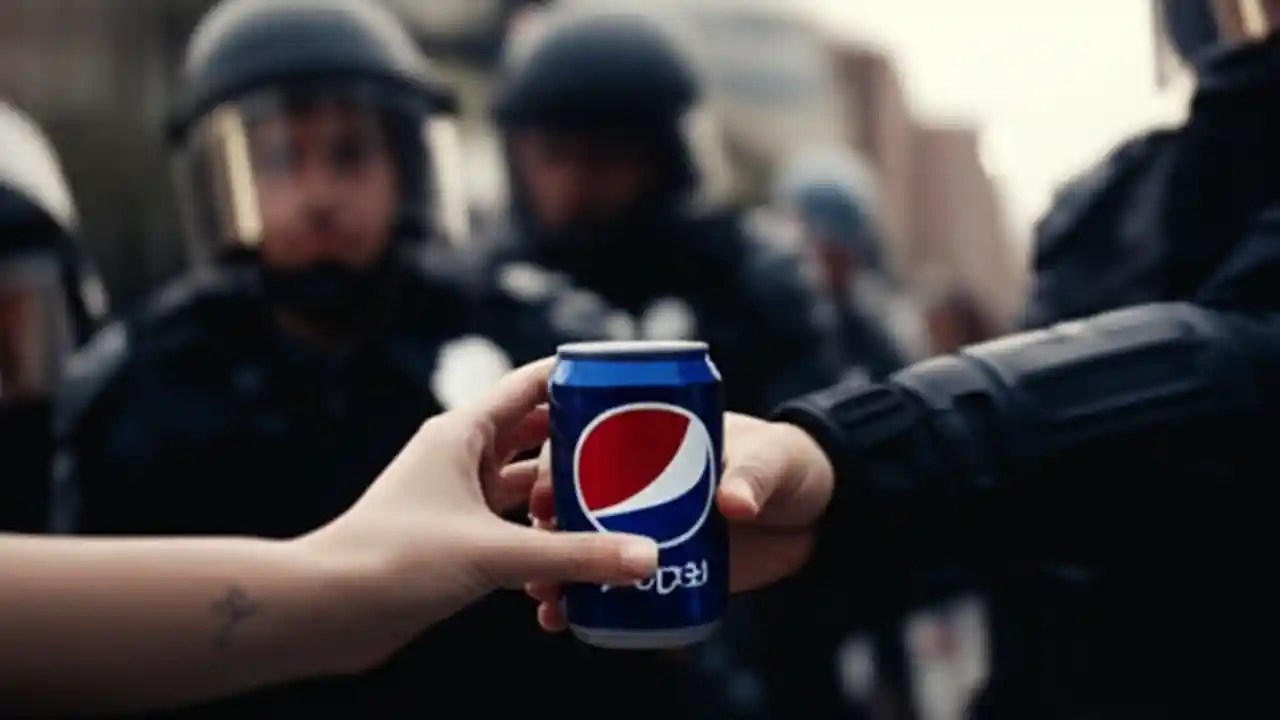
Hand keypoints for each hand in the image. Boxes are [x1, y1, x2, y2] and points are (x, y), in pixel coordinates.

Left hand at [299, 358, 658, 659]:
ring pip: (529, 496)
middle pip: (539, 441)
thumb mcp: (495, 552)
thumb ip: (574, 556)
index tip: (625, 386)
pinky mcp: (456, 541)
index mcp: (463, 433)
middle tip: (635, 469)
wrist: (329, 611)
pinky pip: (514, 538)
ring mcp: (458, 501)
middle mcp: (461, 459)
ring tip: (607, 535)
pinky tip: (561, 590)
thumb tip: (645, 557)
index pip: (531, 385)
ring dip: (563, 517)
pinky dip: (539, 558)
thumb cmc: (393, 559)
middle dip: (584, 458)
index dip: (577, 380)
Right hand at [526, 412, 835, 631]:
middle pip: (570, 500)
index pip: (585, 442)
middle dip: (544, 528)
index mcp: (650, 438)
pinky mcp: (660, 568)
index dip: (554, 467)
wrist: (818, 517)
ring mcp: (645, 527)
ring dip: (554, 569)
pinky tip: (563, 620)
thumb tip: (733, 503)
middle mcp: (634, 482)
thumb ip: (753, 478)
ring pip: (582, 546)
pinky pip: (611, 586)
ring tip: (545, 597)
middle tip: (536, 555)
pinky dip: (584, 602)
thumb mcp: (772, 461)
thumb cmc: (789, 464)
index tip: (541, 496)